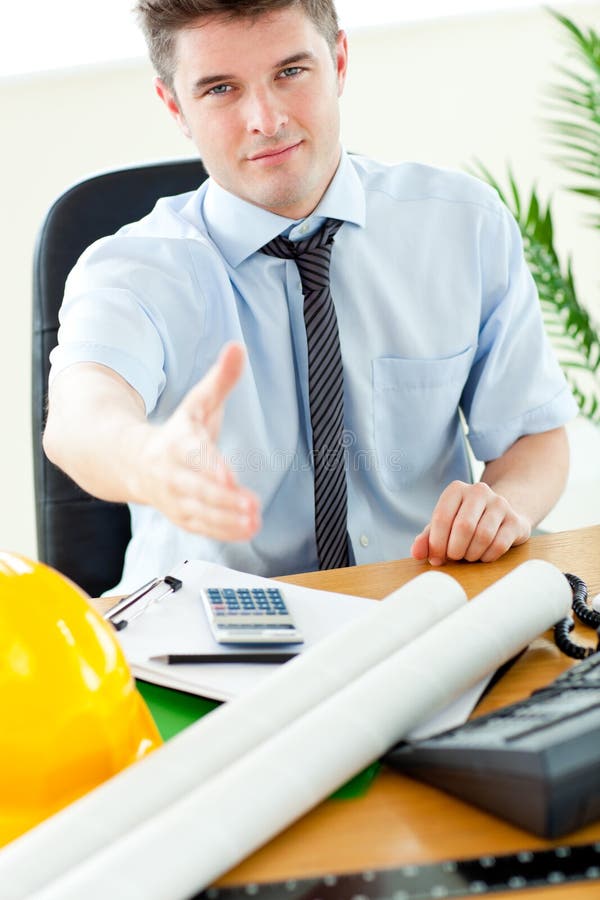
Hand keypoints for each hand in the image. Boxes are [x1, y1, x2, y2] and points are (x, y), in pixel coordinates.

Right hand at [136, 342, 260, 540]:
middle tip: (251, 505)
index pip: (195, 455)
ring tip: (254, 521)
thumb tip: (238, 346)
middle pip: (197, 489)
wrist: (133, 462)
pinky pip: (201, 527)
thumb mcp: (198, 402)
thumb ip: (221, 378)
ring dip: (226, 520)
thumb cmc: (178, 430)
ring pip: (199, 512)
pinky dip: (223, 531)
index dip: (211, 466)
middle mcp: (171, 473)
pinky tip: (248, 530)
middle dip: (223, 499)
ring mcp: (174, 498)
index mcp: (176, 442)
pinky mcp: (181, 516)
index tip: (230, 477)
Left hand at [410, 481, 530, 565]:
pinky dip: (487, 556)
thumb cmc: (464, 522)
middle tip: (453, 557)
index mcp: (456, 490)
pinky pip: (500, 544)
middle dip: (455, 550)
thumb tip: (416, 553)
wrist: (500, 516)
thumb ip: (427, 538)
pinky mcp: (516, 520)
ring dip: (471, 554)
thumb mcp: (443, 526)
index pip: (442, 517)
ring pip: (483, 536)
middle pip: (464, 527)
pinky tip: (482, 556)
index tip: (436, 558)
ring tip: (467, 556)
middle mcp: (479, 491)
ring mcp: (500, 504)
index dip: (436, 543)